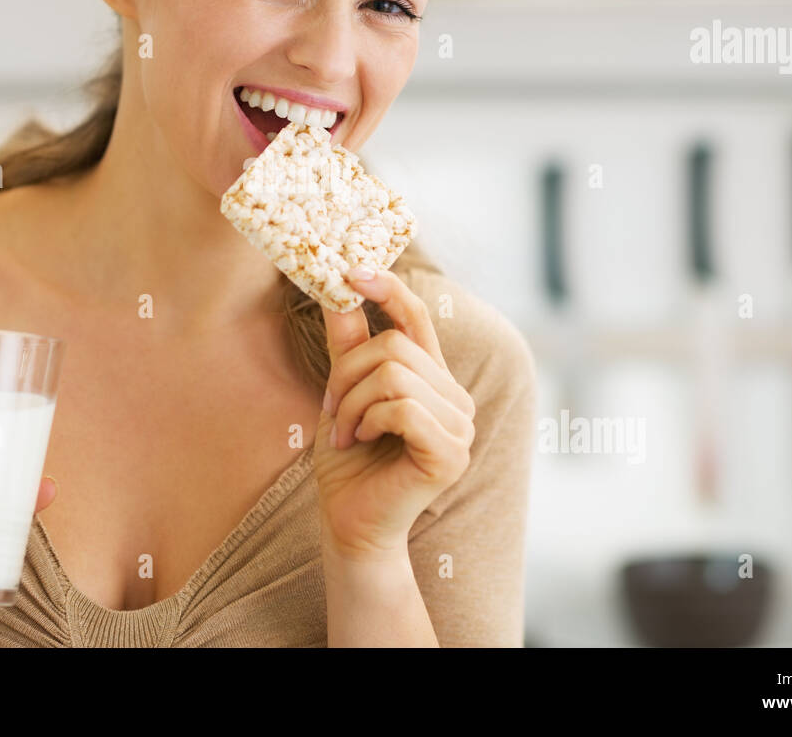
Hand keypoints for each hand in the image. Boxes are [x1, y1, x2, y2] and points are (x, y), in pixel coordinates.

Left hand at [316, 266, 475, 562]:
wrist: (348, 522)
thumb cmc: (348, 461)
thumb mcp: (341, 392)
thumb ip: (347, 344)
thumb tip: (339, 287)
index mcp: (433, 379)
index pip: (418, 317)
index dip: (389, 288)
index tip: (351, 269)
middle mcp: (455, 398)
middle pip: (395, 346)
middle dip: (348, 373)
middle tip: (331, 408)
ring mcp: (460, 427)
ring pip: (395, 375)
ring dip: (353, 402)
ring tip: (344, 431)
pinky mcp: (450, 453)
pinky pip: (402, 408)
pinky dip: (368, 421)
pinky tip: (360, 443)